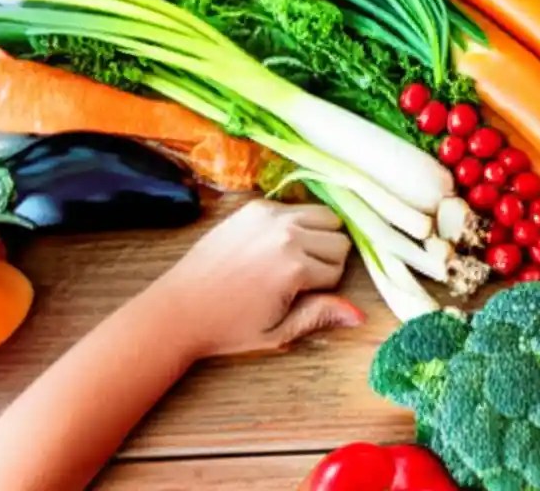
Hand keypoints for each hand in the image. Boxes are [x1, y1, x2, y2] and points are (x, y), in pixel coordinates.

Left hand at [148, 200, 360, 357]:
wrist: (178, 309)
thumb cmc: (229, 328)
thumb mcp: (278, 332)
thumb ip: (320, 316)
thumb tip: (360, 315)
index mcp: (295, 268)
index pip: (339, 268)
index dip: (325, 286)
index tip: (301, 296)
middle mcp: (287, 234)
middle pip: (339, 237)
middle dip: (328, 258)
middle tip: (301, 277)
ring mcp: (269, 216)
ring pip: (324, 215)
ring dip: (318, 235)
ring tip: (294, 256)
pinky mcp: (253, 207)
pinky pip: (295, 207)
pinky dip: (296, 222)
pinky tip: (275, 243)